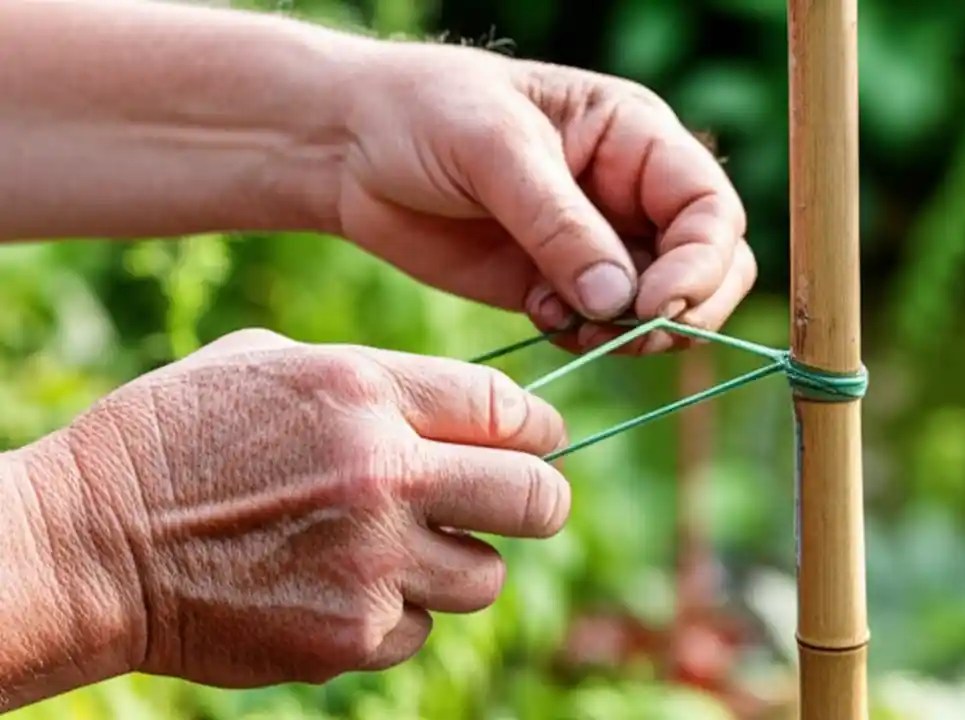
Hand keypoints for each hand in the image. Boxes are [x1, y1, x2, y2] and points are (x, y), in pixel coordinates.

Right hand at [38, 328, 568, 687]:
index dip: (540, 428)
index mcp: (366, 393)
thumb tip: (457, 409)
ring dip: (461, 563)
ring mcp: (372, 564)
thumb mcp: (270, 365)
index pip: (512, 410)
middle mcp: (384, 475)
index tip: (538, 442)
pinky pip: (422, 628)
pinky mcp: (349, 635)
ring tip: (402, 550)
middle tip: (521, 503)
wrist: (88, 544)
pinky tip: (344, 589)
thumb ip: (375, 382)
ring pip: (488, 576)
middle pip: (537, 499)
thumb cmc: (174, 438)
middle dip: (540, 500)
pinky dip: (400, 614)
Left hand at [338, 42, 756, 353]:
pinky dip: (587, 338)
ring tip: (569, 322)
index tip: (653, 302)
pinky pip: (604, 329)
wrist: (350, 149)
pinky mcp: (558, 286)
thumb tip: (621, 300)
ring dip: (630, 332)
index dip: (701, 263)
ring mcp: (598, 245)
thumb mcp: (495, 149)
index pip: (712, 209)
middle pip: (710, 267)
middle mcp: (632, 194)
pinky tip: (541, 315)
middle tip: (624, 330)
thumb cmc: (424, 114)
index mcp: (637, 139)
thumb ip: (560, 224)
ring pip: (662, 309)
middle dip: (682, 309)